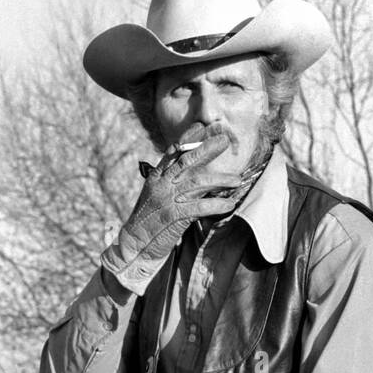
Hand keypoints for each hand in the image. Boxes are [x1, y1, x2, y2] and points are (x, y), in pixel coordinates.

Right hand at [101, 124, 247, 293]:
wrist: (135, 245)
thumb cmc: (149, 222)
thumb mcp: (156, 196)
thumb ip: (171, 183)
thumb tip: (192, 173)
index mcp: (156, 177)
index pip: (173, 152)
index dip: (188, 139)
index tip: (202, 127)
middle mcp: (162, 184)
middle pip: (187, 161)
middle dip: (207, 149)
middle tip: (224, 140)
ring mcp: (167, 199)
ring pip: (198, 182)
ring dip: (220, 180)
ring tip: (237, 180)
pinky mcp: (174, 216)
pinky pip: (201, 206)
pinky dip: (217, 205)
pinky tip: (229, 204)